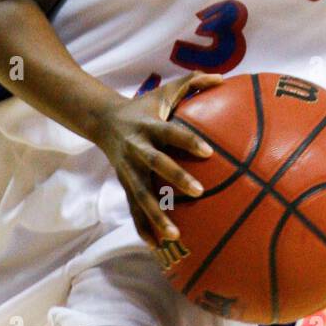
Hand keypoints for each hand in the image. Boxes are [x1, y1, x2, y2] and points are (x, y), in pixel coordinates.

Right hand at [94, 72, 223, 249]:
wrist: (103, 121)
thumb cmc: (143, 107)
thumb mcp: (164, 91)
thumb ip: (193, 82)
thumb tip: (222, 78)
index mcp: (149, 126)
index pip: (171, 133)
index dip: (188, 141)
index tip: (209, 152)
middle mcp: (137, 149)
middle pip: (156, 164)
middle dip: (175, 178)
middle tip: (198, 191)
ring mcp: (129, 170)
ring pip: (141, 195)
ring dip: (156, 215)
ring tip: (175, 235)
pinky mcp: (125, 185)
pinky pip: (133, 209)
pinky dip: (143, 228)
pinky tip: (156, 247)